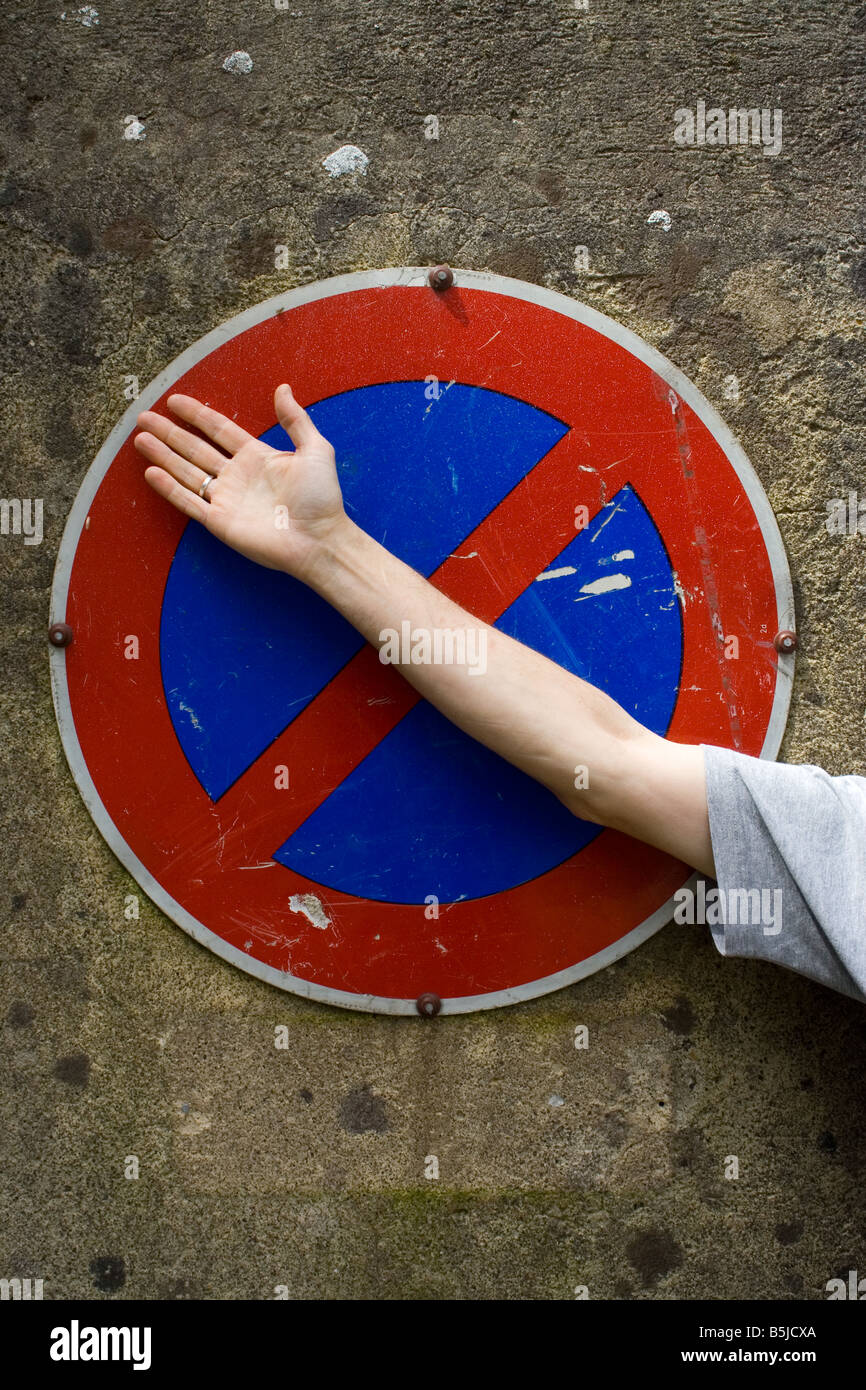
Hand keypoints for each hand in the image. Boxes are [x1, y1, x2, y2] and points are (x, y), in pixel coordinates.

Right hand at [134, 384, 346, 576]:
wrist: (320, 538)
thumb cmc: (321, 497)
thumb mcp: (315, 449)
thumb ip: (296, 420)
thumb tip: (283, 388)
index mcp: (256, 457)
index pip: (219, 430)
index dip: (197, 414)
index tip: (174, 400)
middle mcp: (237, 476)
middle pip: (195, 449)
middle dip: (169, 433)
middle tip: (144, 417)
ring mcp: (226, 499)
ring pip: (187, 472)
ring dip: (163, 456)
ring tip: (140, 439)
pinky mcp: (220, 522)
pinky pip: (190, 502)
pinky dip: (170, 488)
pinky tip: (151, 472)